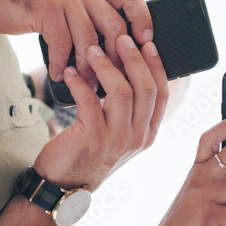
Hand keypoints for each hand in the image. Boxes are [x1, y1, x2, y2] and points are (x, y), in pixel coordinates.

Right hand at [0, 0, 152, 85]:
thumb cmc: (36, 8)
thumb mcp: (70, 6)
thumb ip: (92, 19)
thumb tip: (119, 53)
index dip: (143, 19)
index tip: (146, 43)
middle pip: (114, 25)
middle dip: (116, 58)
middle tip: (115, 82)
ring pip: (89, 38)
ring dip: (89, 68)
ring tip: (88, 85)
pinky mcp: (45, 8)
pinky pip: (61, 43)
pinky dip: (61, 63)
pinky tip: (58, 75)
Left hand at [33, 36, 166, 188]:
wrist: (63, 187)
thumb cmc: (88, 154)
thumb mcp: (118, 136)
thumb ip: (130, 111)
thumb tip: (131, 71)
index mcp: (148, 134)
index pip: (162, 93)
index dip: (156, 65)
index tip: (147, 44)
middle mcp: (138, 137)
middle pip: (146, 87)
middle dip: (134, 58)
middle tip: (121, 38)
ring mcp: (117, 140)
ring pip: (121, 91)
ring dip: (106, 65)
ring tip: (92, 50)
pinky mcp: (92, 138)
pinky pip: (89, 100)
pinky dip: (79, 82)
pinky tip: (70, 74)